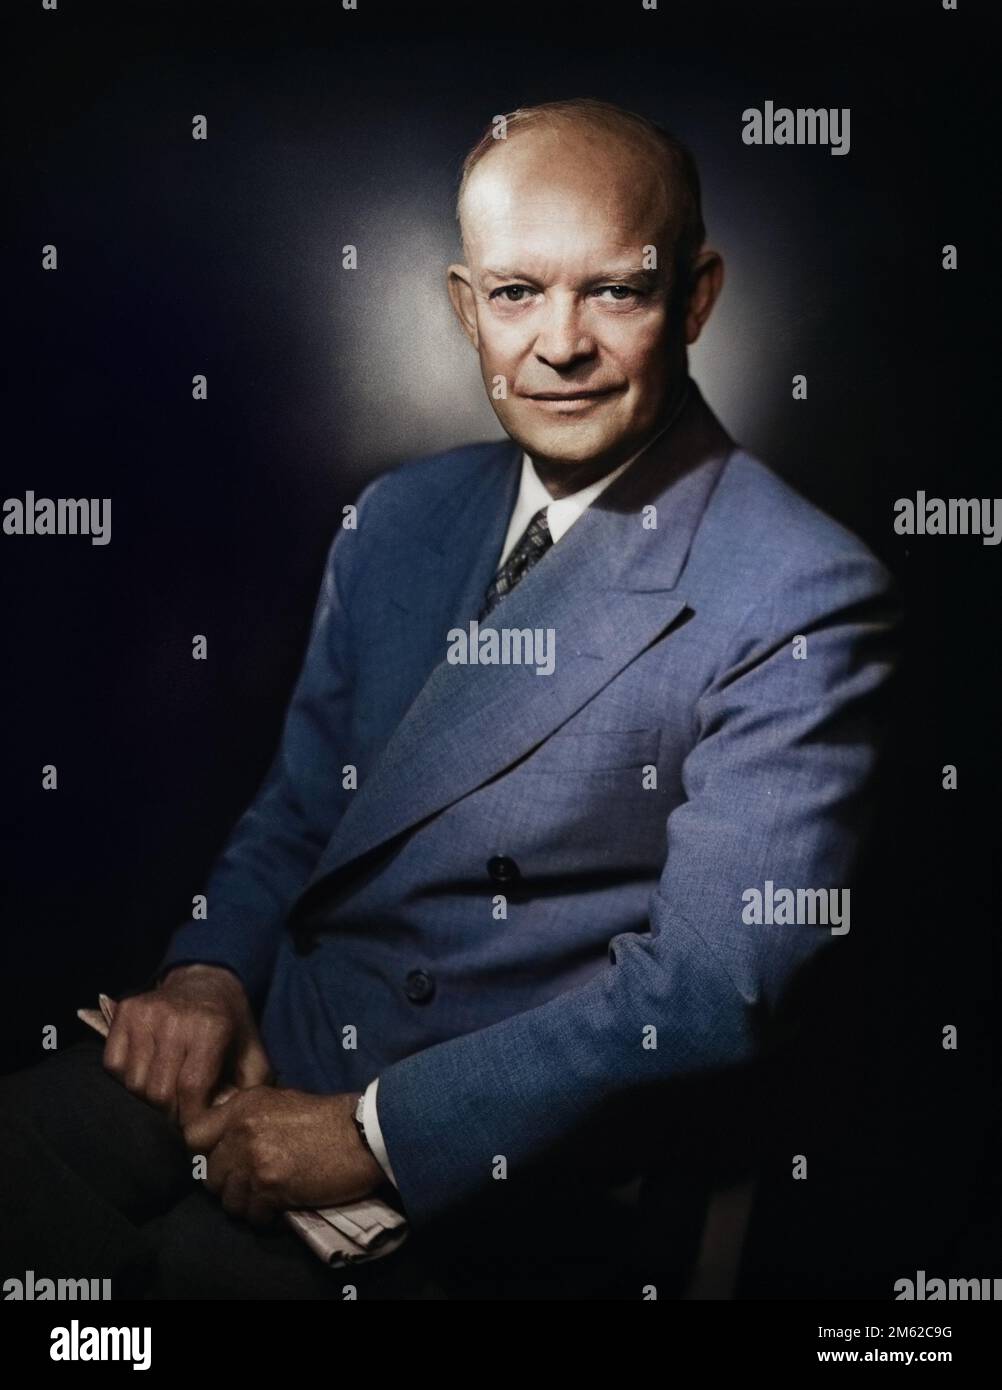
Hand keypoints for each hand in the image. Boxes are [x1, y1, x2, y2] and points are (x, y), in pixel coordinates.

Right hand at [102, 963, 272, 1126]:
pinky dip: (126, 1077)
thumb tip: (233, 1123)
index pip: (191, 1088)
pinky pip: (113, 1064)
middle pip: (158, 1092)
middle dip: (170, 1112)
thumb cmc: (230, 1025)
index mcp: (211, 1028)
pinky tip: (146, 1071)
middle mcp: (176, 1019)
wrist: (207, 981)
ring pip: (133, 1083)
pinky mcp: (125, 1011)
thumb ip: (249, 1090)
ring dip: (147, 1096)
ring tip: (165, 1090)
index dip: (191, 1117)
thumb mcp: (252, 1053)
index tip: (194, 1129)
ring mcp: (146, 1014)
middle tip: (179, 1111)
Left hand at [182, 1086, 383, 1225]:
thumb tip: (223, 1141)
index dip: (204, 1154)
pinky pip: (252, 1216)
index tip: (223, 1162)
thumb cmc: (326, 1118)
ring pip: (228, 1201)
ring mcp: (255, 1160)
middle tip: (252, 1185)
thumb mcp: (280, 1102)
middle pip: (210, 1175)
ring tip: (267, 1198)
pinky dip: (265, 1218)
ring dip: (247, 1205)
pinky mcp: (271, 1187)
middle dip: (229, 1185)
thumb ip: (248, 1118)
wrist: (362, 1134)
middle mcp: (242, 1130)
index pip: (193, 1136)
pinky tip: (280, 1207)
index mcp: (243, 1106)